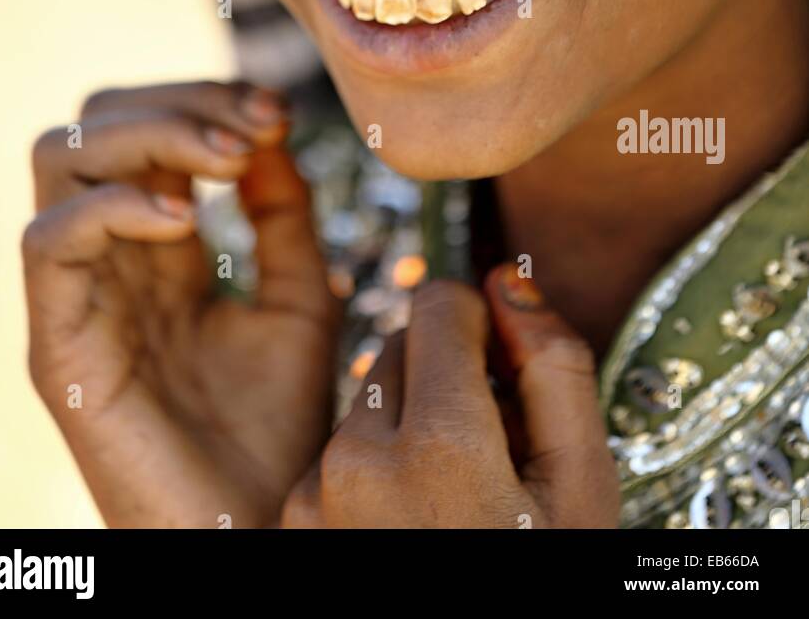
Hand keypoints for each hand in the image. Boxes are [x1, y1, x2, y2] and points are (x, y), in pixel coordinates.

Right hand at [22, 80, 340, 528]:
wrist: (263, 531)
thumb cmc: (281, 430)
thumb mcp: (299, 300)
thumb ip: (283, 216)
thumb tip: (267, 131)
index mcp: (157, 246)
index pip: (145, 128)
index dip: (205, 99)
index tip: (275, 113)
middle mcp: (107, 258)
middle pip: (95, 122)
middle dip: (179, 100)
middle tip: (256, 124)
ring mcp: (77, 296)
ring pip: (59, 156)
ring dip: (148, 133)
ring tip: (227, 158)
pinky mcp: (59, 346)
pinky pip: (48, 242)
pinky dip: (112, 205)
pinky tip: (185, 220)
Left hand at [281, 267, 619, 528]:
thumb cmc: (537, 588)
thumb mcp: (580, 490)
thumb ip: (554, 369)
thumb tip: (510, 281)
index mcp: (440, 443)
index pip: (439, 303)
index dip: (484, 326)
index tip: (505, 369)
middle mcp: (357, 462)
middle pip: (397, 347)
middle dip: (444, 376)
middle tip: (488, 450)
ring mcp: (313, 499)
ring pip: (364, 403)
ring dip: (405, 425)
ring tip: (448, 500)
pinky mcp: (290, 526)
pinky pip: (332, 457)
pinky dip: (368, 472)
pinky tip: (409, 523)